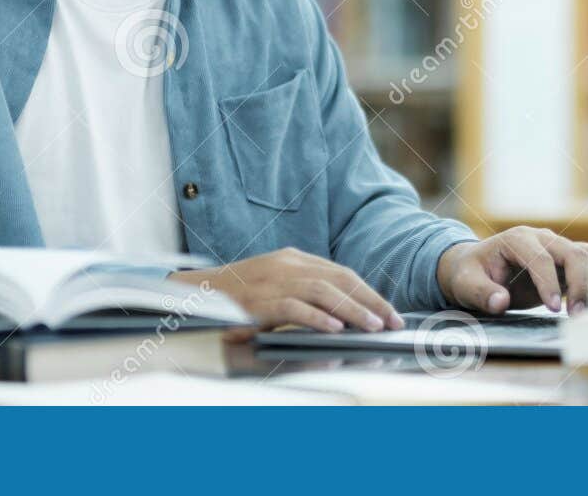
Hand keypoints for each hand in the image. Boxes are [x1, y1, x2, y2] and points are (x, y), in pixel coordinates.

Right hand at [169, 246, 402, 332]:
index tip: (390, 312)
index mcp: (294, 259)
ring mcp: (272, 280)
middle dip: (370, 301)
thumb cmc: (239, 295)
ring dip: (352, 310)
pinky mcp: (258, 300)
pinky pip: (293, 307)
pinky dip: (317, 317)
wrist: (195, 293)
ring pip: (323, 291)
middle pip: (339, 279)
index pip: (342, 273)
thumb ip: (306, 291)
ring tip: (372, 326)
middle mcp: (287, 265)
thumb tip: (345, 312)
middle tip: (392, 321)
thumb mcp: (275, 284)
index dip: (368, 292)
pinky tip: (335, 328)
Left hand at [436, 228, 587, 313]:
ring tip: (584, 311)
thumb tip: (500, 302)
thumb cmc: (471, 274)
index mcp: (516, 239)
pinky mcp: (566, 261)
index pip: (541, 258)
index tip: (554, 310)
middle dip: (580, 284)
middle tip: (575, 315)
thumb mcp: (465, 284)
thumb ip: (480, 292)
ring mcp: (556, 247)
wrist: (477, 267)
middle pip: (573, 253)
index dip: (550, 284)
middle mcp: (541, 238)